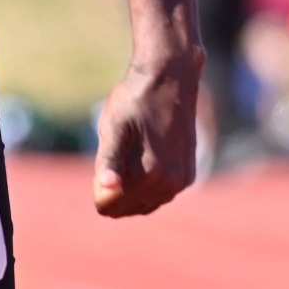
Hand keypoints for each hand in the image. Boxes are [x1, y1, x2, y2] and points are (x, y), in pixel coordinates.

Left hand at [92, 49, 202, 217]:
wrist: (171, 79)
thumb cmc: (135, 101)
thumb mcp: (113, 128)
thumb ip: (109, 161)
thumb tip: (107, 187)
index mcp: (146, 175)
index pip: (107, 206)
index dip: (99, 184)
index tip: (108, 156)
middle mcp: (168, 184)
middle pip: (125, 208)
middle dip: (116, 189)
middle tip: (122, 152)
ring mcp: (181, 182)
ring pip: (143, 204)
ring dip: (133, 187)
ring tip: (136, 152)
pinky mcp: (189, 176)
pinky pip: (160, 196)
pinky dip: (150, 184)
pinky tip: (149, 156)